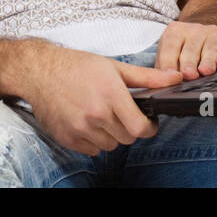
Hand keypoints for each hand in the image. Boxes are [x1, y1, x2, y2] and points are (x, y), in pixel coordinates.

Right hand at [22, 46, 181, 155]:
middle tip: (120, 112)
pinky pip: (92, 150)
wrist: (40, 72)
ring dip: (111, 134)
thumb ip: (148, 77)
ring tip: (101, 114)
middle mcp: (96, 114)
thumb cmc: (78, 66)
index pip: (140, 129)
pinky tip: (87, 121)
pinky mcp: (68, 138)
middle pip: (127, 138)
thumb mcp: (114, 67)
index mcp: (111, 95)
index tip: (147, 122)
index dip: (149, 128)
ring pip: (110, 145)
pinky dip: (93, 140)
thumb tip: (176, 79)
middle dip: (128, 127)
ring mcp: (80, 128)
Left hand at [154, 20, 216, 79]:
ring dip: (207, 61)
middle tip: (189, 75)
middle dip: (189, 63)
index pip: (170, 47)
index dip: (169, 62)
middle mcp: (194, 30)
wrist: (207, 35)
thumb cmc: (184, 51)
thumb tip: (160, 85)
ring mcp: (213, 33)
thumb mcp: (170, 55)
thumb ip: (164, 69)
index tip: (170, 75)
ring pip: (210, 48)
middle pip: (190, 48)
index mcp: (175, 32)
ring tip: (205, 71)